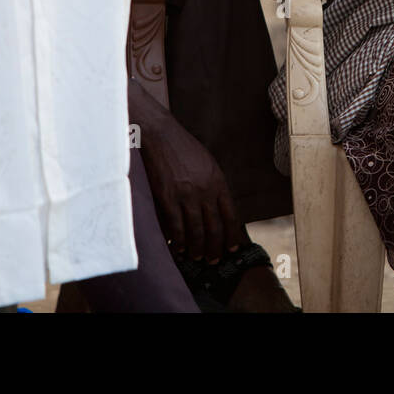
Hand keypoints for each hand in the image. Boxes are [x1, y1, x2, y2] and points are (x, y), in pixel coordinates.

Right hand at [138, 113, 241, 262]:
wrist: (161, 134)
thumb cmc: (184, 149)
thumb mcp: (208, 164)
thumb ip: (214, 186)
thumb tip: (219, 208)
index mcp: (218, 181)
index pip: (230, 215)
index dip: (232, 234)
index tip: (232, 247)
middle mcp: (205, 190)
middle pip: (215, 227)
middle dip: (216, 247)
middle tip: (214, 259)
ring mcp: (186, 194)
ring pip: (196, 230)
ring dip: (197, 248)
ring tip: (197, 256)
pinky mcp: (167, 197)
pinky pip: (175, 226)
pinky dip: (178, 240)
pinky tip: (178, 247)